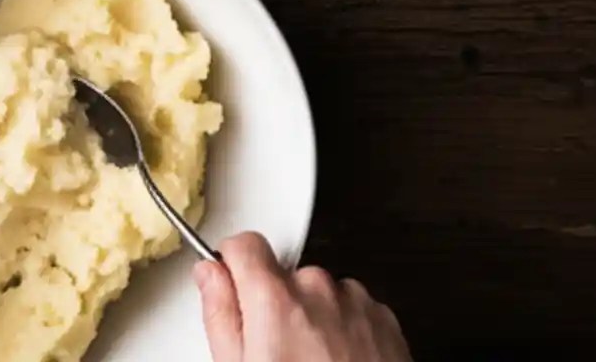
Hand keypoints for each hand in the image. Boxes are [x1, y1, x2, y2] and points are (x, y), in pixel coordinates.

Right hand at [194, 233, 411, 361]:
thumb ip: (220, 315)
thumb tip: (210, 277)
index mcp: (275, 301)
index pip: (244, 244)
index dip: (232, 265)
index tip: (232, 284)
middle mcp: (319, 291)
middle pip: (283, 275)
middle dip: (275, 305)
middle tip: (274, 353)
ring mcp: (357, 303)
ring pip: (319, 294)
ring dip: (313, 318)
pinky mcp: (385, 320)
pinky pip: (352, 309)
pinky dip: (343, 329)